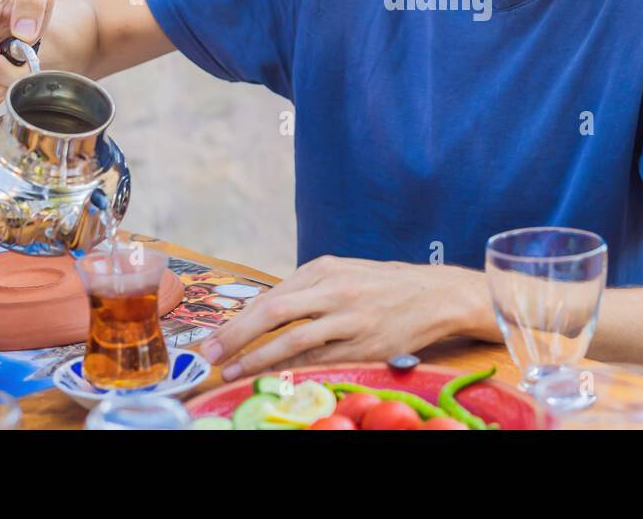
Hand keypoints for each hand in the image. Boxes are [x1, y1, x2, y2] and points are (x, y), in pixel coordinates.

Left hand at [197, 257, 476, 379]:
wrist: (435, 295)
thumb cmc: (383, 286)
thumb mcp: (343, 275)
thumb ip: (306, 291)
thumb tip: (260, 314)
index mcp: (323, 268)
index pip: (269, 296)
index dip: (236, 318)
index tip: (212, 336)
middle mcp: (333, 288)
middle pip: (272, 312)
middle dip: (234, 335)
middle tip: (208, 353)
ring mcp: (348, 316)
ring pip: (291, 338)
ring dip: (255, 357)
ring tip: (229, 371)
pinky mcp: (362, 342)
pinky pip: (318, 356)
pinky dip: (289, 366)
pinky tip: (270, 374)